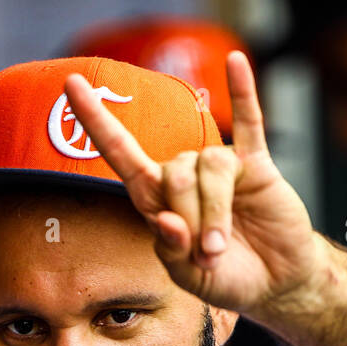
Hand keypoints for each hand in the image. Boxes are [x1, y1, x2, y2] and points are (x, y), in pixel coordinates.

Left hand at [65, 51, 325, 320]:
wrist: (275, 281)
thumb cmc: (226, 278)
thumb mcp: (190, 279)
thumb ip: (172, 253)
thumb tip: (165, 220)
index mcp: (157, 201)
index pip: (121, 154)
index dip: (97, 121)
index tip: (72, 86)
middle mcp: (184, 176)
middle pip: (174, 174)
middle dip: (190, 218)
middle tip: (206, 254)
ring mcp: (220, 167)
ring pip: (211, 167)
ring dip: (216, 212)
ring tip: (220, 247)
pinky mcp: (256, 164)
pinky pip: (249, 121)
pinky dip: (242, 92)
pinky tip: (236, 63)